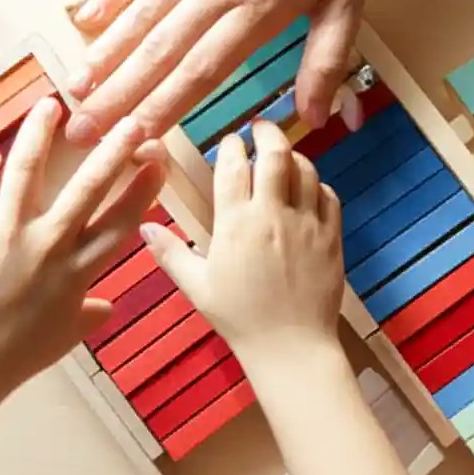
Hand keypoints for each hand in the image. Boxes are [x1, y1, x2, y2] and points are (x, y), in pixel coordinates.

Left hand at [0, 98, 165, 394]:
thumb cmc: (16, 359)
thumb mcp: (63, 338)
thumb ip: (89, 315)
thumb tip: (105, 307)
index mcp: (78, 272)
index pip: (121, 221)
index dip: (143, 188)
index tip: (159, 159)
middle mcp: (48, 246)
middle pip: (88, 187)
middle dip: (113, 149)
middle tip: (131, 119)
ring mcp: (5, 236)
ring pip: (27, 173)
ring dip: (40, 135)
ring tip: (50, 106)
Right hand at [64, 0, 382, 142]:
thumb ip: (326, 59)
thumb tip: (316, 117)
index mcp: (260, 8)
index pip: (202, 71)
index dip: (165, 107)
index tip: (135, 138)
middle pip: (161, 51)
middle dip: (120, 95)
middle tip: (85, 129)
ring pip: (143, 13)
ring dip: (107, 54)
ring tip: (77, 88)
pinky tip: (87, 19)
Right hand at [141, 123, 343, 370]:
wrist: (291, 346)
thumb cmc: (240, 318)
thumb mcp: (197, 286)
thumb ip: (170, 253)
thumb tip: (142, 227)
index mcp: (236, 223)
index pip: (233, 165)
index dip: (230, 146)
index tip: (229, 142)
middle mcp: (273, 215)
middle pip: (275, 154)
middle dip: (266, 133)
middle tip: (259, 128)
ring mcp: (307, 223)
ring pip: (305, 169)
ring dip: (292, 156)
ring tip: (282, 156)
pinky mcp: (331, 236)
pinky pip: (328, 196)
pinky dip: (317, 184)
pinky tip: (307, 188)